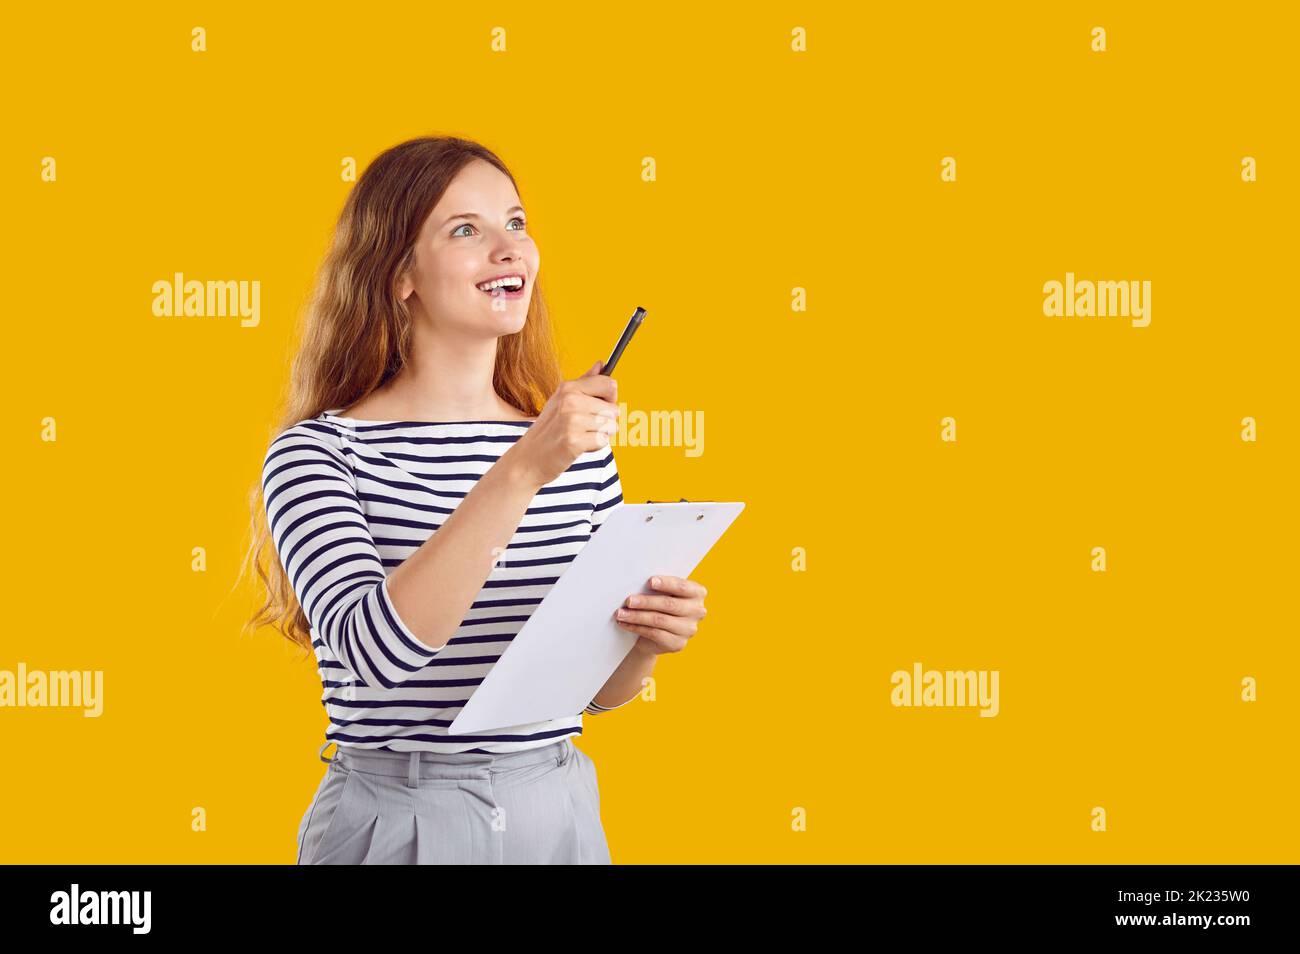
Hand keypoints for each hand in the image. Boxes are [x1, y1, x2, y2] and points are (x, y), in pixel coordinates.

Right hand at [507, 359, 618, 488]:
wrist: (529, 457)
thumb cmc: (549, 429)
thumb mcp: (562, 400)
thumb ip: (585, 382)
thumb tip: (601, 364)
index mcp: (568, 387)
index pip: (609, 384)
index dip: (610, 398)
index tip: (598, 407)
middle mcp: (570, 400)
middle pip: (613, 408)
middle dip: (604, 421)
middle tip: (583, 427)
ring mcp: (572, 420)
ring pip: (611, 426)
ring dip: (600, 435)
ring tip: (580, 436)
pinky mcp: (574, 440)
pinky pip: (604, 441)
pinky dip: (595, 447)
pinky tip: (578, 446)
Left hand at [614, 575, 707, 653]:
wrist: (657, 632)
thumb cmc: (659, 604)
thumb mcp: (662, 593)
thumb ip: (658, 587)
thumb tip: (637, 582)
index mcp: (697, 593)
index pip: (682, 587)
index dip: (666, 583)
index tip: (649, 581)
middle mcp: (697, 611)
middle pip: (669, 604)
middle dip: (646, 602)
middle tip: (628, 600)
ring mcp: (689, 629)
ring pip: (659, 620)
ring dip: (637, 616)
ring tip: (621, 613)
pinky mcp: (678, 644)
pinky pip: (654, 634)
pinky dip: (637, 627)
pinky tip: (625, 623)